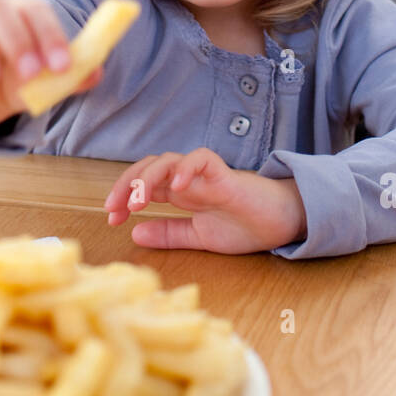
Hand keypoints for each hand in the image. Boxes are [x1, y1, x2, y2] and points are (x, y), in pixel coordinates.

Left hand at [104, 147, 306, 253]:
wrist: (283, 224)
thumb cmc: (245, 226)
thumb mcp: (199, 237)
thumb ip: (170, 234)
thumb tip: (135, 234)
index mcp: (180, 193)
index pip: (142, 184)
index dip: (123, 196)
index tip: (112, 220)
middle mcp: (188, 180)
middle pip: (148, 167)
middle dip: (126, 184)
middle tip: (114, 209)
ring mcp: (205, 175)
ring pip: (169, 160)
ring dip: (148, 178)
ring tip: (139, 202)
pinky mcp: (225, 175)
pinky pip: (202, 158)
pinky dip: (186, 167)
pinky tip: (176, 186)